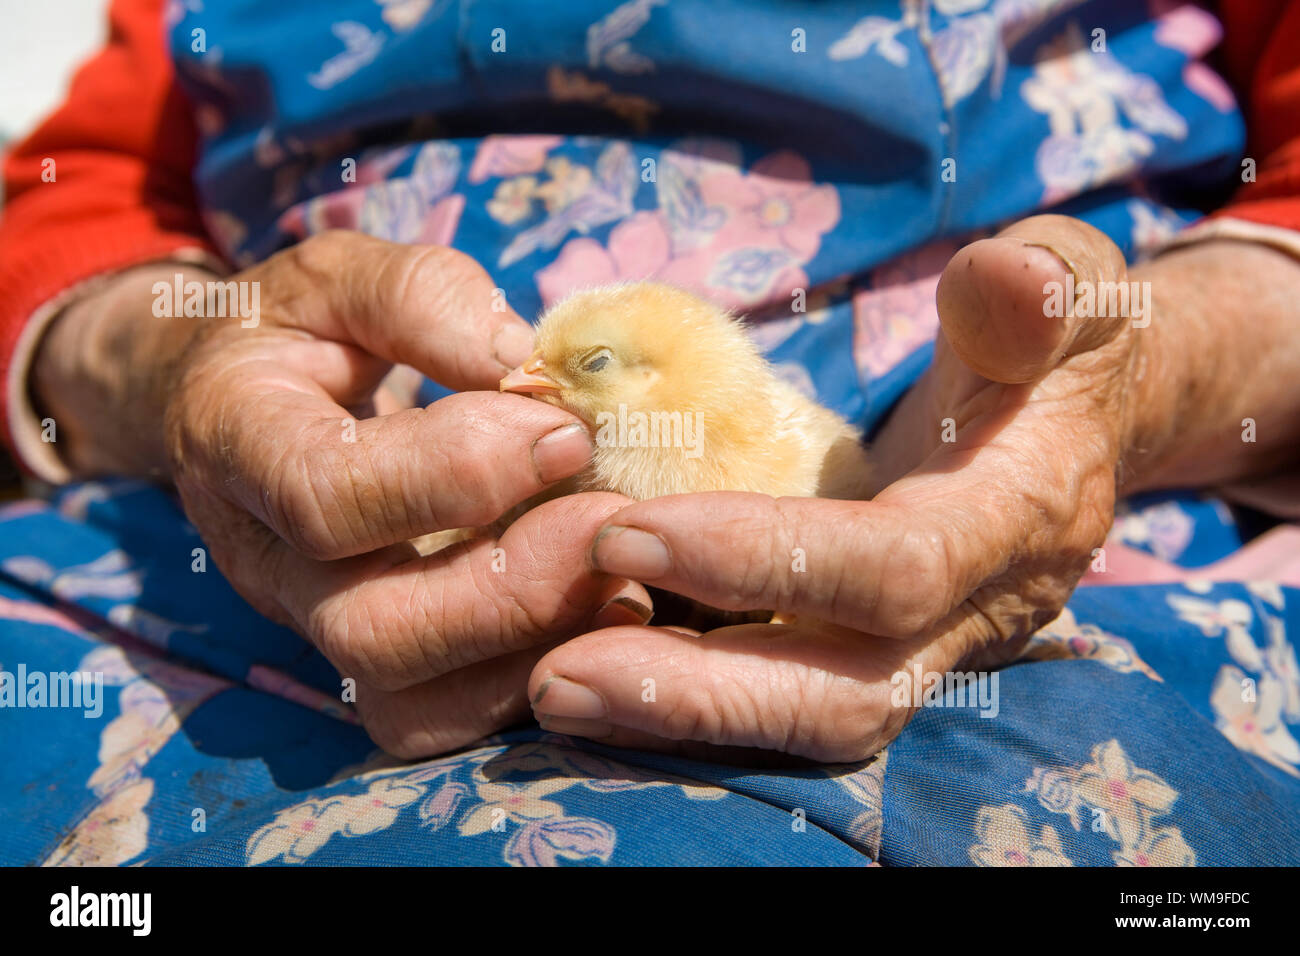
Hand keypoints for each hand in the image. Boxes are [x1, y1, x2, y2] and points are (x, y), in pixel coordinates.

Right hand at [33, 231, 653, 756]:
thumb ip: (421, 300)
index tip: (563, 429)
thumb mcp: (340, 277)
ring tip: (622, 573)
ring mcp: (315, 623)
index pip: (327, 495)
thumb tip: (521, 362)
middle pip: (373, 629)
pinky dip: (526, 681)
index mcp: (239, 442)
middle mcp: (265, 559)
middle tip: (616, 517)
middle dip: (513, 587)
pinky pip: (440, 718)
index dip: (455, 475)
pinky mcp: (369, 661)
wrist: (243, 401)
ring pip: (410, 698)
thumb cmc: (301, 329)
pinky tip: (595, 609)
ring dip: (532, 646)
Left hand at [526, 215, 1140, 761]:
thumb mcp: (1068, 286)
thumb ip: (1035, 287)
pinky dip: (696, 702)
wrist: (1082, 424)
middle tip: (560, 675)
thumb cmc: (1058, 338)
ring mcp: (931, 651)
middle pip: (846, 695)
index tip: (626, 531)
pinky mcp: (885, 656)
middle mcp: (976, 613)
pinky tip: (599, 672)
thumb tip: (1013, 282)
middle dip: (704, 694)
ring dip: (684, 719)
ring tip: (557, 691)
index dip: (765, 561)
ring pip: (813, 721)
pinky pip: (790, 702)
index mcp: (1016, 518)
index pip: (893, 568)